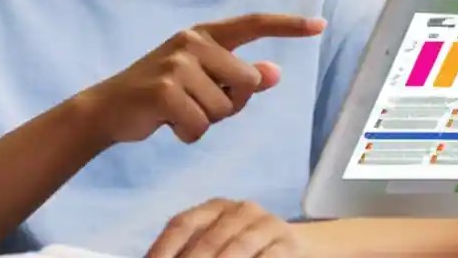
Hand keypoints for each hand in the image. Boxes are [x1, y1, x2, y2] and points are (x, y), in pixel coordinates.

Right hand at [81, 14, 325, 144]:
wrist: (108, 109)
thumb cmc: (163, 95)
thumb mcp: (202, 80)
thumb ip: (237, 75)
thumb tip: (275, 73)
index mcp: (204, 35)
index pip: (253, 24)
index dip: (288, 25)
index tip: (320, 25)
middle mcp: (192, 42)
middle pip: (247, 82)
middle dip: (230, 104)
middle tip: (197, 103)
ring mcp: (177, 65)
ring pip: (225, 108)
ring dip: (206, 121)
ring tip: (178, 111)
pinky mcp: (165, 91)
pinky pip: (201, 125)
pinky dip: (189, 134)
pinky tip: (168, 124)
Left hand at [146, 199, 303, 257]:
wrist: (293, 245)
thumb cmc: (242, 247)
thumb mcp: (215, 242)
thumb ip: (188, 250)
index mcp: (215, 207)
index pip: (182, 223)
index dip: (163, 248)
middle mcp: (241, 209)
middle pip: (207, 240)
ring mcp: (267, 224)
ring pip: (237, 248)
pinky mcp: (288, 243)